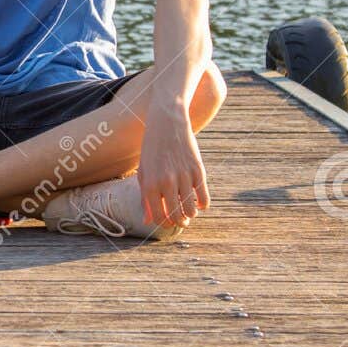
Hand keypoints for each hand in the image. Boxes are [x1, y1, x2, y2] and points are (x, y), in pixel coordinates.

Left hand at [138, 104, 209, 227]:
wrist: (167, 123)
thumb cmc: (152, 149)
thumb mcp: (143, 171)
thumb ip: (145, 198)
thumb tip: (147, 221)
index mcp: (149, 184)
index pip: (158, 217)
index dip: (164, 224)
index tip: (168, 222)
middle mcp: (166, 182)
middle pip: (176, 216)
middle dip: (179, 223)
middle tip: (181, 221)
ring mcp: (184, 176)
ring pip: (191, 210)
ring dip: (191, 215)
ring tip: (189, 212)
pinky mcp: (198, 170)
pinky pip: (204, 198)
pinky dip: (202, 205)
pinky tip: (199, 203)